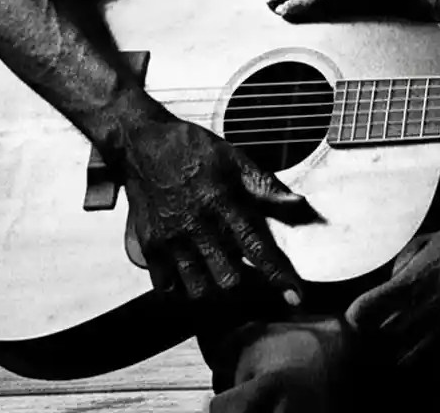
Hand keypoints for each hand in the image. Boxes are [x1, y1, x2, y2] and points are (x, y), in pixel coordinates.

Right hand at [121, 118, 318, 304]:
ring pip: (198, 288)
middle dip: (244, 283)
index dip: (278, 275)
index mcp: (223, 202)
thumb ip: (265, 186)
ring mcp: (171, 238)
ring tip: (219, 274)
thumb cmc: (191, 149)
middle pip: (228, 278)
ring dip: (213, 287)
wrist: (141, 143)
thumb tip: (298, 204)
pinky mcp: (149, 245)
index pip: (257, 247)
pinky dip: (182, 287)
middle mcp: (197, 225)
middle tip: (249, 274)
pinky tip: (192, 273)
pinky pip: (167, 285)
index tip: (295, 297)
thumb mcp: (234, 158)